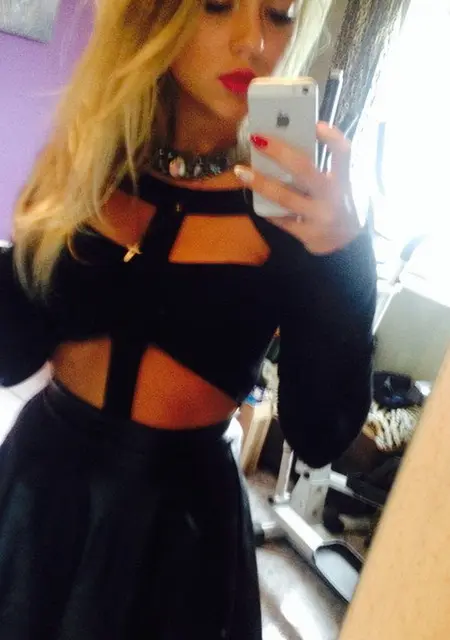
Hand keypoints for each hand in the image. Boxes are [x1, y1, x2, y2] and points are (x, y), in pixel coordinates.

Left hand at [234, 122, 361, 254]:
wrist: (346, 245)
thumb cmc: (338, 206)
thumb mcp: (339, 186)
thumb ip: (320, 170)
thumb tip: (287, 145)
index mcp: (343, 180)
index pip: (342, 152)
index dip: (330, 136)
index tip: (314, 124)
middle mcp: (332, 197)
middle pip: (303, 169)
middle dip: (278, 152)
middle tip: (257, 139)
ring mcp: (318, 216)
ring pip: (284, 196)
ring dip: (259, 182)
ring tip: (241, 171)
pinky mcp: (306, 234)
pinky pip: (280, 218)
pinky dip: (266, 207)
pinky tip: (255, 198)